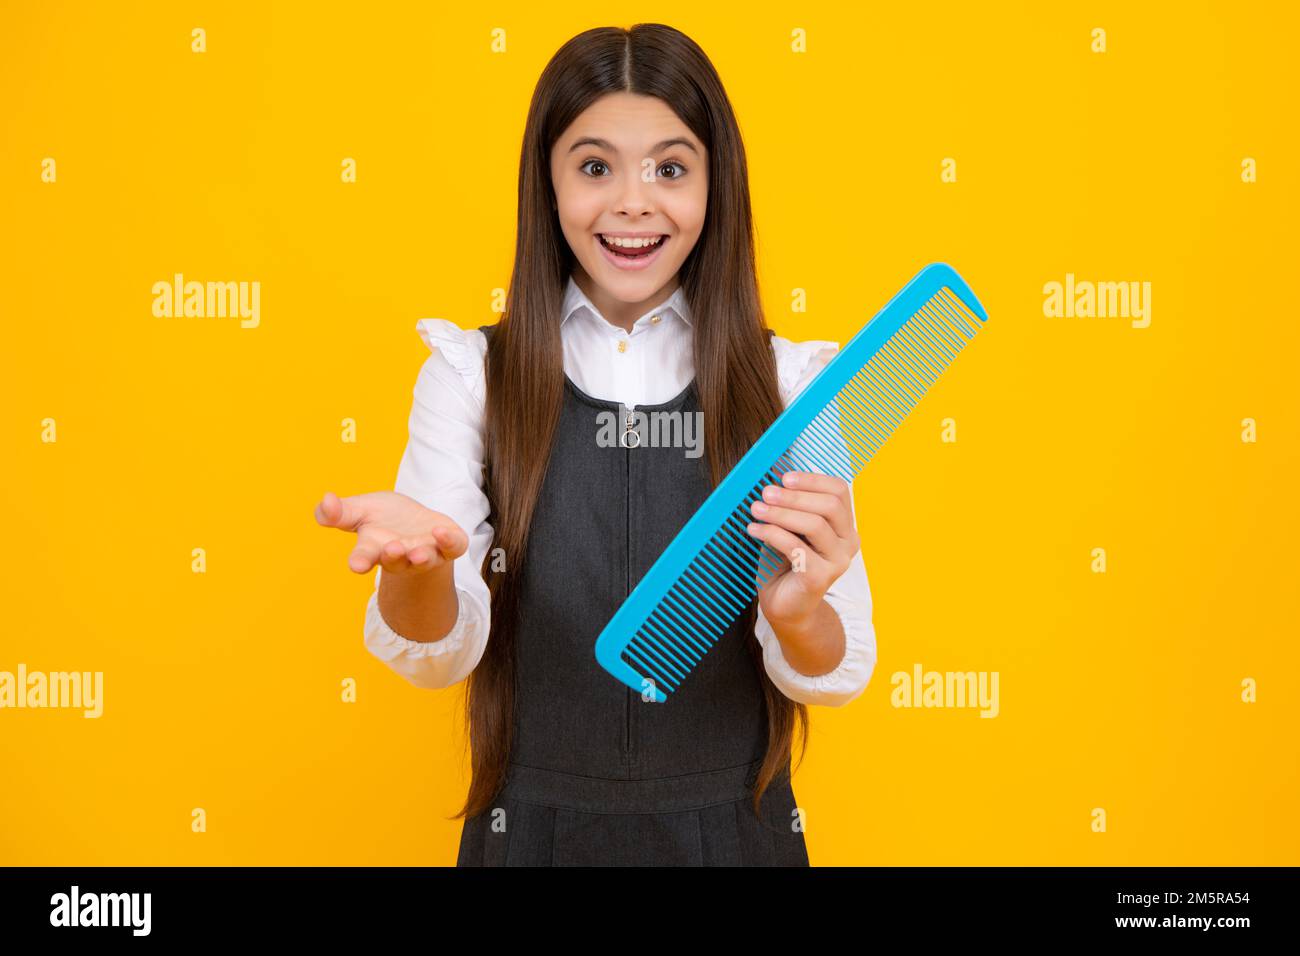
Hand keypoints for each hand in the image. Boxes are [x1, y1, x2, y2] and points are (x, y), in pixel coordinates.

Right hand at [313, 490, 467, 575]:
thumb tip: (324, 501)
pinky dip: (449, 542)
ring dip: (421, 557)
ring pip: (424, 560)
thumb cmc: (383, 519)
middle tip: (391, 549)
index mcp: (374, 548)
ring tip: (417, 552)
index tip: (356, 565)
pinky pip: (452, 548)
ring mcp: (426, 552)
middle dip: (393, 556)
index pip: (364, 557)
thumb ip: (339, 511)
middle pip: (395, 561)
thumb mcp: (359, 510)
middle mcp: (400, 555)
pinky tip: (442, 531)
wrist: (416, 522)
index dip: (360, 561)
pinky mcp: (449, 545)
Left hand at [745, 471, 858, 628]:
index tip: (784, 478)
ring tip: (756, 509)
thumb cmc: (785, 564)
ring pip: (815, 525)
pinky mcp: (820, 578)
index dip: (812, 480)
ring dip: (781, 513)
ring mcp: (838, 561)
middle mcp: (848, 542)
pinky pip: (796, 547)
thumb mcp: (790, 529)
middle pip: (830, 506)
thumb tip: (773, 479)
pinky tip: (754, 530)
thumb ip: (790, 508)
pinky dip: (771, 534)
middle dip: (795, 496)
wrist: (785, 606)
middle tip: (766, 493)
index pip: (839, 492)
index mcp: (844, 526)